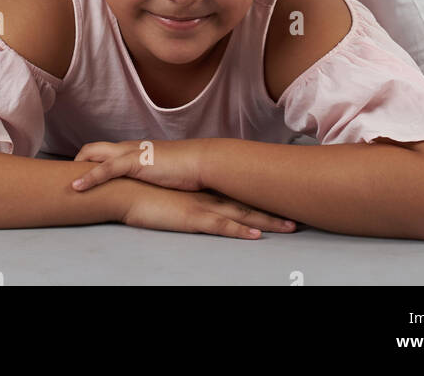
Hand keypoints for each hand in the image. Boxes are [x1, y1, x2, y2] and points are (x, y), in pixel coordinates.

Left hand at [73, 138, 204, 192]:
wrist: (202, 162)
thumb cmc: (190, 169)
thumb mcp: (167, 171)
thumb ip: (156, 175)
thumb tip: (152, 185)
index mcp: (138, 149)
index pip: (109, 150)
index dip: (93, 159)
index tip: (81, 171)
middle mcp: (131, 147)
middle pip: (95, 147)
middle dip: (79, 159)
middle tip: (68, 175)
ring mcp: (131, 153)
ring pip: (95, 154)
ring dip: (78, 167)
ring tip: (64, 183)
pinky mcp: (134, 163)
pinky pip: (105, 169)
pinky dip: (88, 178)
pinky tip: (76, 187)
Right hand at [122, 183, 296, 238]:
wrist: (124, 188)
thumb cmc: (143, 192)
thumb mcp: (171, 195)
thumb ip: (185, 198)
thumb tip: (195, 203)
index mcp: (205, 190)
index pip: (240, 194)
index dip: (263, 199)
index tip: (283, 202)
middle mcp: (209, 195)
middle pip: (249, 203)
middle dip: (274, 211)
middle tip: (299, 215)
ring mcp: (202, 206)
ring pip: (242, 215)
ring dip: (267, 222)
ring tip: (291, 227)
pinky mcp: (192, 218)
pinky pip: (221, 226)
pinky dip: (240, 231)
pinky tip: (256, 236)